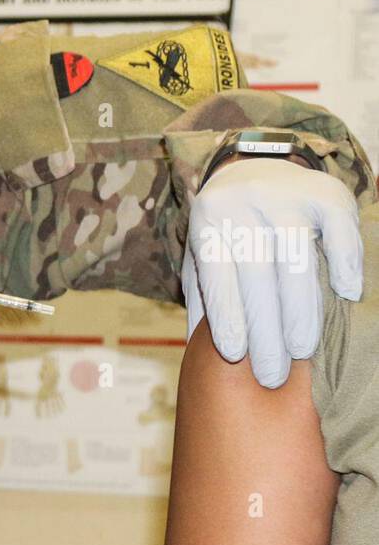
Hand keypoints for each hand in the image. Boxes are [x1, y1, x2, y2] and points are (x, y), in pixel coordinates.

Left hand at [182, 156, 362, 388]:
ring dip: (300, 309)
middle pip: (256, 273)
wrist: (252, 171)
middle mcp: (243, 203)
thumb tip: (196, 356)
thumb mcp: (202, 260)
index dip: (228, 315)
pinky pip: (337, 227)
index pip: (218, 273)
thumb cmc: (226, 232)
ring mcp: (284, 194)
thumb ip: (203, 301)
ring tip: (302, 351)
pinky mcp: (323, 189)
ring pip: (296, 257)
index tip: (237, 355)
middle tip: (272, 374)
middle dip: (265, 329)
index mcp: (208, 222)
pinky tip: (347, 294)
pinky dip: (344, 260)